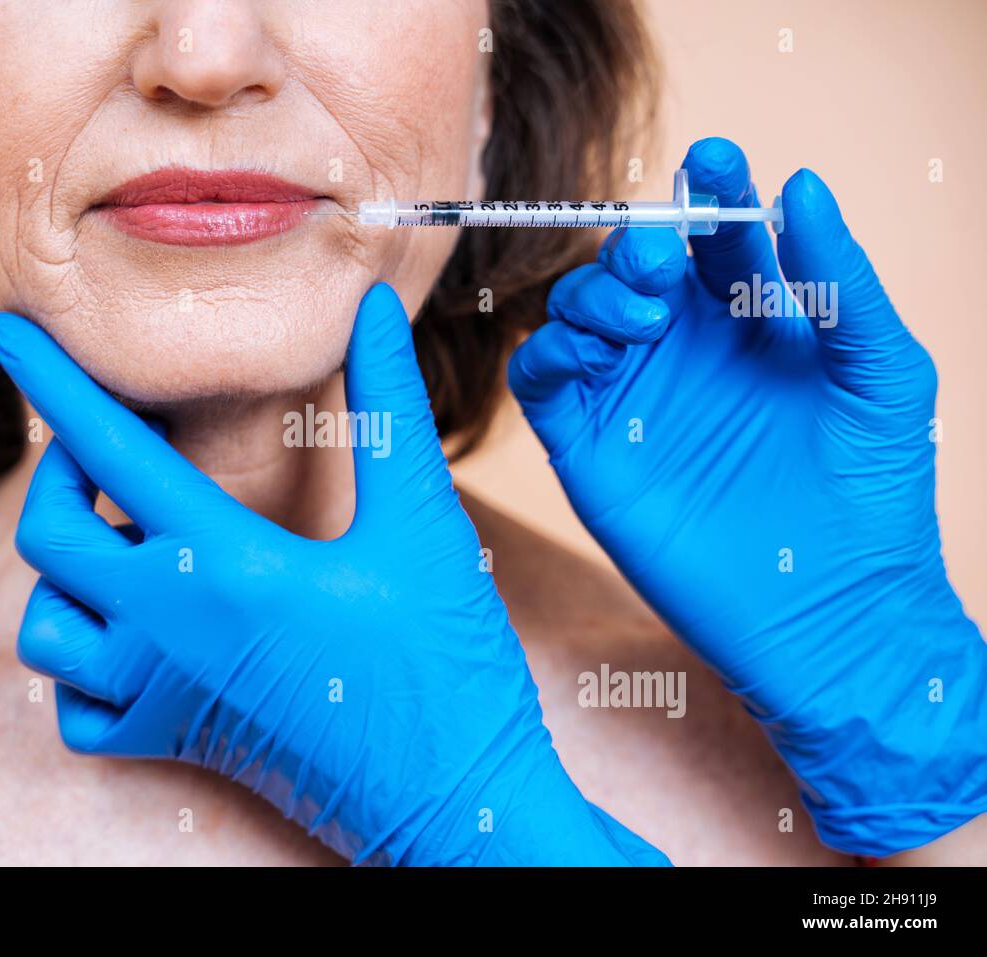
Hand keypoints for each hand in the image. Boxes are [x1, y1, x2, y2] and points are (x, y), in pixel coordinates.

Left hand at [0, 283, 667, 865]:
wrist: (459, 802)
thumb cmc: (448, 665)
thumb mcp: (424, 527)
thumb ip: (389, 408)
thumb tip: (375, 308)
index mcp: (228, 565)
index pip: (112, 450)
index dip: (54, 379)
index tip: (7, 328)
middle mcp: (172, 632)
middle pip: (48, 537)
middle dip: (57, 475)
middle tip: (103, 450)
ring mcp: (165, 697)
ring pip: (45, 629)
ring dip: (66, 574)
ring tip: (125, 542)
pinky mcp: (175, 743)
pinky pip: (77, 711)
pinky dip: (82, 667)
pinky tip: (134, 635)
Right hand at [509, 137, 986, 855]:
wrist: (831, 612)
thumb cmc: (874, 496)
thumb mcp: (881, 373)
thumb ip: (841, 282)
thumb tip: (804, 184)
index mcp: (750, 323)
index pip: (715, 237)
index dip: (711, 192)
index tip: (717, 161)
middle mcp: (683, 351)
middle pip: (630, 266)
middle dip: (636, 244)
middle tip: (660, 257)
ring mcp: (631, 397)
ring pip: (577, 311)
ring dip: (594, 293)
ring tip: (644, 317)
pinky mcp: (588, 448)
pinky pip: (542, 379)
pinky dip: (549, 351)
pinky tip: (589, 352)